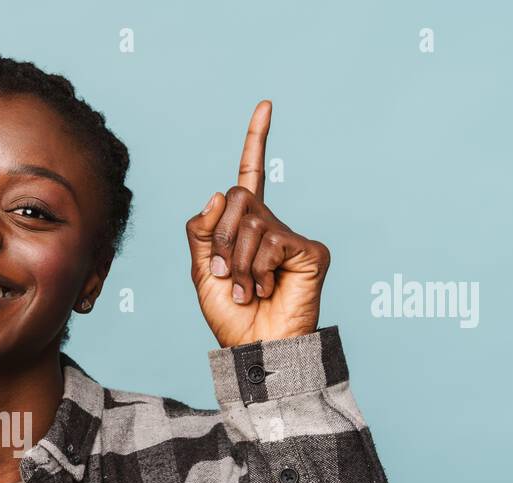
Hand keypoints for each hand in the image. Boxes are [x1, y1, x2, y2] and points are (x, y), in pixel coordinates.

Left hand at [185, 100, 330, 347]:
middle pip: (237, 200)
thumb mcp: (202, 272)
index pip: (251, 175)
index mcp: (244, 227)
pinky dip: (258, 269)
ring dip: (238, 263)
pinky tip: (267, 289)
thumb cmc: (231, 317)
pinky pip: (272, 241)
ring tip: (247, 291)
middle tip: (226, 277)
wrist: (255, 348)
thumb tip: (220, 192)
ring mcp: (291, 237)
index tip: (266, 104)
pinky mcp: (310, 250)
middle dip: (221, 240)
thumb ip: (202, 232)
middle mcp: (270, 226)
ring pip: (250, 223)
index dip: (256, 140)